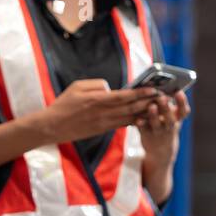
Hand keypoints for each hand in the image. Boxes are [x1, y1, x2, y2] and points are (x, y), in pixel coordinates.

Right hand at [38, 79, 158, 144]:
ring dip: (144, 112)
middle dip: (148, 102)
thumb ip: (96, 84)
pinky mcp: (102, 130)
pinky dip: (134, 121)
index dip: (141, 93)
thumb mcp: (77, 86)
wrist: (53, 126)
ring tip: (158, 107)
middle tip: (163, 97)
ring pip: (129, 118)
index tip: (154, 89)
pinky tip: (144, 118)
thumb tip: (110, 88)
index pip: (124, 96)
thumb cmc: (63, 104)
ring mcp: (103, 123)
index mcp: (97, 100)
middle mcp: (103, 113)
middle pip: (131, 108)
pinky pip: (122, 125)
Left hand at [136, 89, 189, 158]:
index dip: (182, 102)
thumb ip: (166, 104)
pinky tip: (138, 119)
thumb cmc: (165, 125)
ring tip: (151, 106)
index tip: (178, 91)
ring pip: (156, 124)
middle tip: (162, 97)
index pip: (184, 111)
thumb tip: (157, 86)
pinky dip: (141, 124)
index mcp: (177, 119)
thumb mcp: (171, 117)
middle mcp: (169, 126)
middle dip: (166, 108)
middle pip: (170, 118)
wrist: (161, 151)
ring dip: (154, 115)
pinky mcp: (146, 136)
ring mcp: (158, 132)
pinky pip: (143, 130)